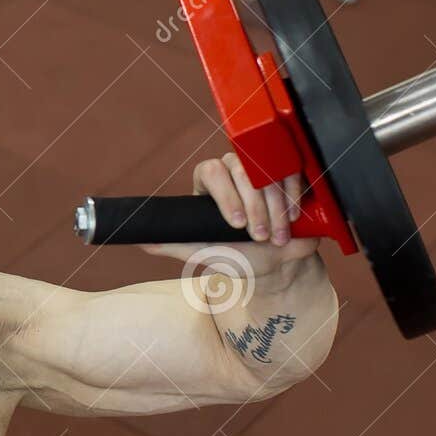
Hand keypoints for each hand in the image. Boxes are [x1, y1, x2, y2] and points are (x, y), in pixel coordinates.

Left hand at [143, 153, 320, 275]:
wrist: (279, 265)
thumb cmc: (238, 257)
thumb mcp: (204, 253)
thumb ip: (174, 244)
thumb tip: (141, 239)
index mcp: (209, 184)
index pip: (210, 171)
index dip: (224, 195)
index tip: (236, 224)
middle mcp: (234, 172)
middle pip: (241, 171)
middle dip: (254, 208)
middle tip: (260, 236)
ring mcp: (263, 171)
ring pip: (267, 172)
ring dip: (275, 208)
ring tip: (277, 237)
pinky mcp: (287, 175)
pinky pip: (291, 173)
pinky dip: (293, 197)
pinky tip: (293, 219)